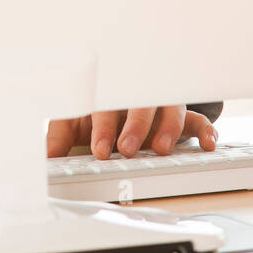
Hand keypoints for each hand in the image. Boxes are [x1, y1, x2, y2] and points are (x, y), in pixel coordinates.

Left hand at [46, 106, 218, 159]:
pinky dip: (205, 130)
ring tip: (160, 148)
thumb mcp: (74, 121)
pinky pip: (198, 120)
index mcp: (107, 95)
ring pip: (169, 108)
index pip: (105, 106)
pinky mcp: (181, 118)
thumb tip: (45, 157)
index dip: (102, 127)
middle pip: (138, 104)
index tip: (100, 149)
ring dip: (167, 127)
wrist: (118, 99)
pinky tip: (207, 143)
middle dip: (133, 126)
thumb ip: (60, 137)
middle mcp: (135, 99)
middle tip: (127, 149)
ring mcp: (159, 107)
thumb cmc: (96, 110)